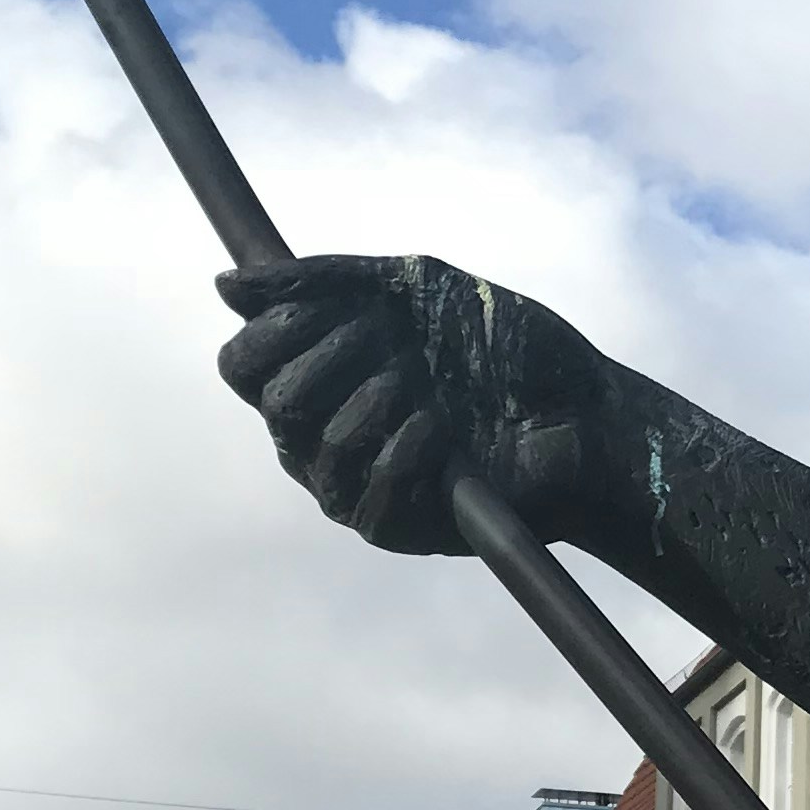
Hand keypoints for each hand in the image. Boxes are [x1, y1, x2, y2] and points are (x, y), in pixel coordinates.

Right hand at [217, 252, 614, 552]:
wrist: (586, 412)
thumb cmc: (506, 348)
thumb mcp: (416, 286)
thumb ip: (324, 280)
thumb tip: (223, 286)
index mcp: (319, 373)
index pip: (243, 365)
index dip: (274, 332)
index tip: (332, 308)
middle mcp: (321, 434)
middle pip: (275, 401)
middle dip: (341, 355)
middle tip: (400, 345)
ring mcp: (353, 486)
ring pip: (318, 446)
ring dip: (383, 401)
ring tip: (435, 392)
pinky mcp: (392, 529)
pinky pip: (370, 493)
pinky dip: (408, 452)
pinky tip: (444, 435)